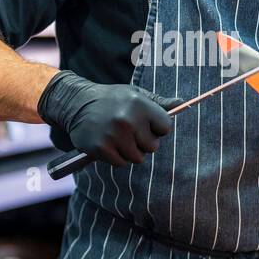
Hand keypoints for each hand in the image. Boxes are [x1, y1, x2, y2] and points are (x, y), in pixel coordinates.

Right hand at [38, 71, 182, 165]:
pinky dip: (116, 157)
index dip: (157, 128)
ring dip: (130, 151)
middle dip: (144, 142)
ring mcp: (113, 135)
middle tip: (130, 131)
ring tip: (119, 137)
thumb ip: (159, 102)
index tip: (147, 124)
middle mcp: (127, 120)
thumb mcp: (135, 94)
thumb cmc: (111, 99)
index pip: (166, 127)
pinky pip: (120, 163)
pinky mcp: (100, 148)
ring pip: (137, 158)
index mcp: (139, 104)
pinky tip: (108, 143)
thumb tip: (182, 103)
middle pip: (153, 146)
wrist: (76, 103)